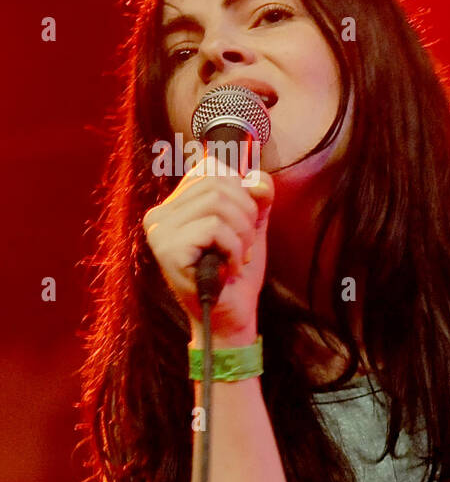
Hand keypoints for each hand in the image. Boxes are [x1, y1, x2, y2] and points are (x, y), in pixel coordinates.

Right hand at [142, 156, 274, 341]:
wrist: (230, 314)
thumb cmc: (236, 270)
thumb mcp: (251, 224)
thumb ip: (257, 196)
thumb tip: (257, 180)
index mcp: (175, 204)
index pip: (211, 167)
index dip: (241, 190)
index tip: (245, 222)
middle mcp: (160, 213)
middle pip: (217, 181)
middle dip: (246, 212)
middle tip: (244, 243)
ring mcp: (159, 230)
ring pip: (217, 202)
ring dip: (242, 232)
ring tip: (237, 256)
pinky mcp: (167, 248)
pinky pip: (215, 227)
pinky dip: (234, 248)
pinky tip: (229, 267)